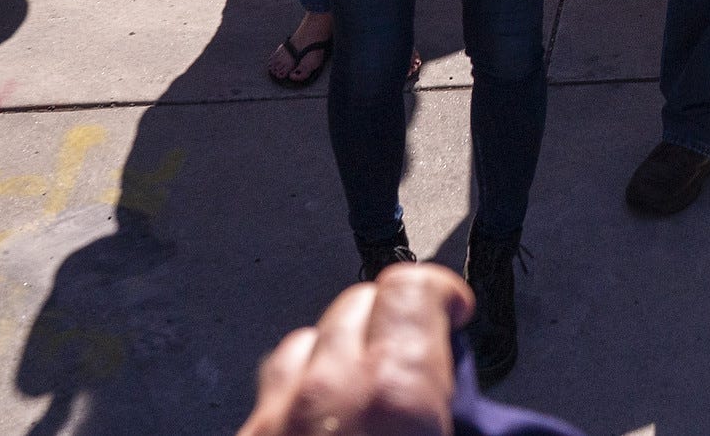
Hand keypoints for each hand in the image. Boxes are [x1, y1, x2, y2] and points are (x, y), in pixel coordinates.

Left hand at [234, 265, 470, 435]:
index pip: (410, 287)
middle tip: (420, 361)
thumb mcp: (455, 431)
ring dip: (341, 352)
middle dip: (394, 319)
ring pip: (307, 340)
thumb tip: (458, 381)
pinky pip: (270, 387)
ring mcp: (274, 417)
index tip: (454, 315)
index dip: (441, 294)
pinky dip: (300, 388)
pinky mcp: (247, 435)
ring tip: (367, 394)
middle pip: (360, 302)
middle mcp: (327, 392)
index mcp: (396, 394)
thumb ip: (461, 402)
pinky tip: (324, 422)